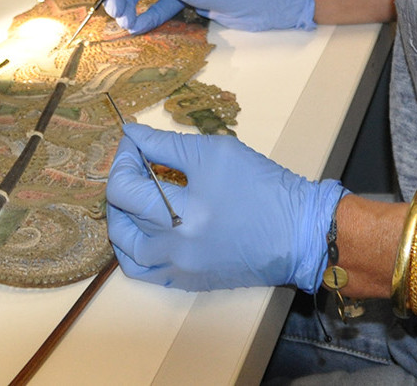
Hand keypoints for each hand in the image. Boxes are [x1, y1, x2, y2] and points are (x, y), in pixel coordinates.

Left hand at [106, 122, 343, 291]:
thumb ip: (166, 144)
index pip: (126, 187)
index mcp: (185, 211)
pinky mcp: (189, 282)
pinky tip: (142, 227)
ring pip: (126, 250)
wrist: (297, 231)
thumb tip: (131, 133)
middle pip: (122, 217)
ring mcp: (181, 269)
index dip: (123, 158)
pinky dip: (134, 248)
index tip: (133, 142)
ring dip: (121, 219)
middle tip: (133, 163)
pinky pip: (145, 272)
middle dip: (119, 183)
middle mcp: (177, 246)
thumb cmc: (261, 184)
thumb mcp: (215, 151)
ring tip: (133, 196)